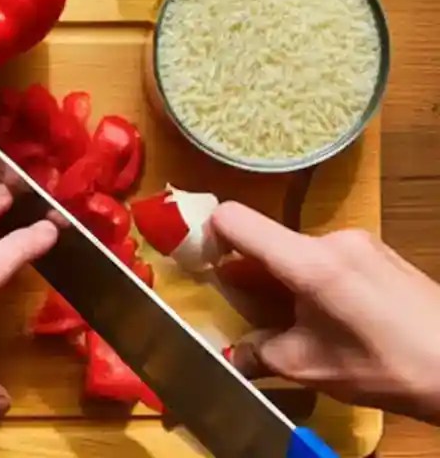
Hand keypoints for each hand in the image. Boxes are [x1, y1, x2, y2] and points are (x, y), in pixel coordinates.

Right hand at [213, 202, 439, 423]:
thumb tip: (230, 356)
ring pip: (297, 254)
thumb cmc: (389, 366)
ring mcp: (359, 243)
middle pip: (267, 242)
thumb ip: (260, 354)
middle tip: (245, 313)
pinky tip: (329, 320)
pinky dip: (311, 283)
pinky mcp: (379, 254)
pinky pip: (326, 259)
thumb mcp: (312, 368)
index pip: (235, 219)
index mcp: (309, 261)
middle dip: (247, 275)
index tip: (198, 264)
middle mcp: (332, 239)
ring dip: (281, 283)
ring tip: (293, 325)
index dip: (206, 235)